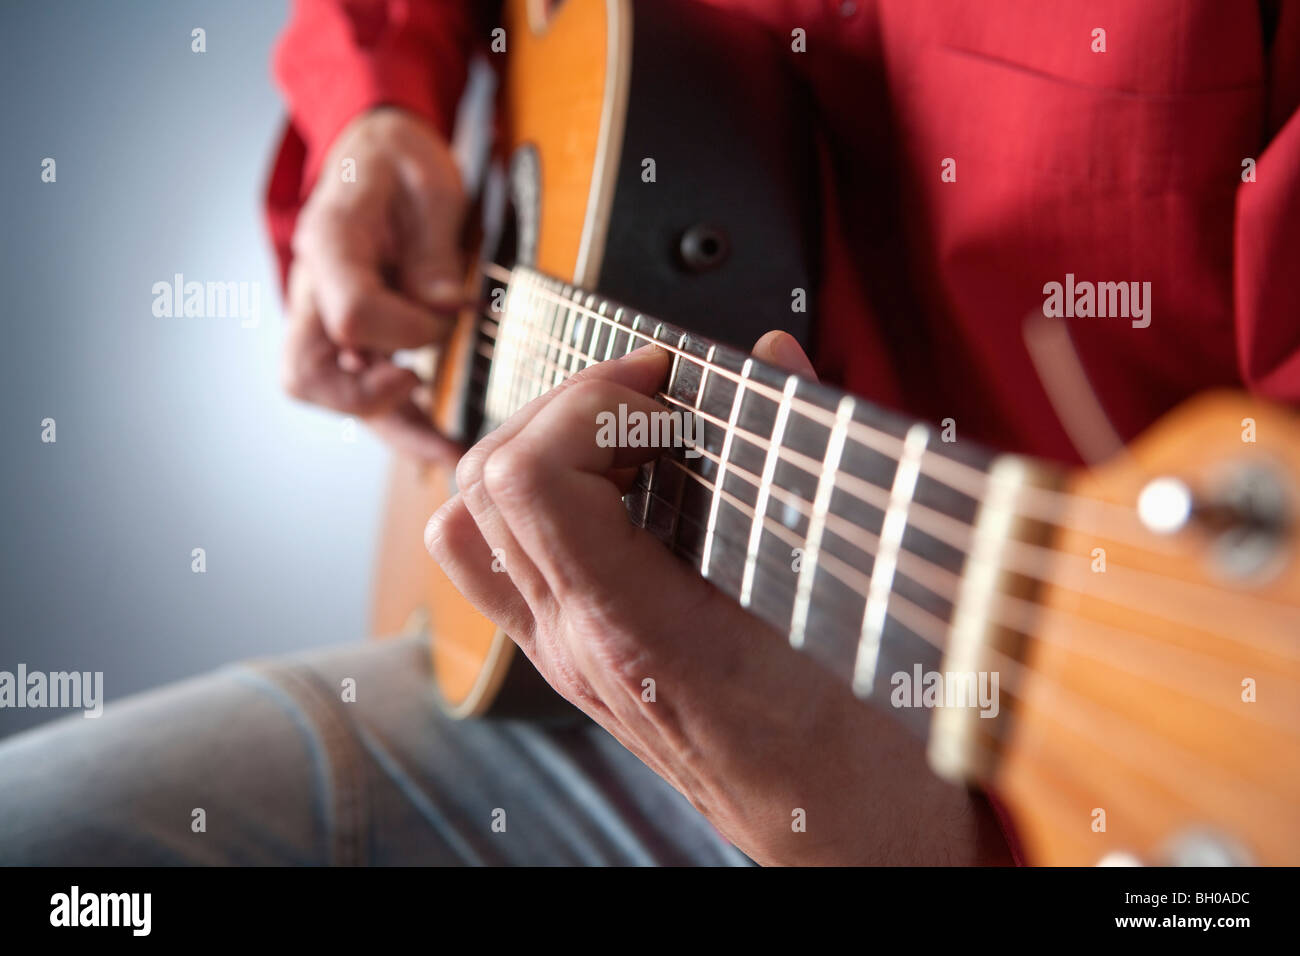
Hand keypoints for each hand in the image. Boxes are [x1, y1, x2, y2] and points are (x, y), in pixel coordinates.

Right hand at [282, 108, 465, 462]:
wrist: (376, 154)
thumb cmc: (400, 162)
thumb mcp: (427, 181)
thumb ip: (433, 247)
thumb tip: (447, 306)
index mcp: (328, 242)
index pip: (350, 314)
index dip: (406, 328)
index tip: (449, 312)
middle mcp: (314, 291)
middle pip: (307, 375)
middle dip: (366, 398)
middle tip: (421, 387)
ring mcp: (326, 322)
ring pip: (333, 399)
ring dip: (392, 427)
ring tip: (452, 453)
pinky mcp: (350, 342)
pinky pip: (365, 397)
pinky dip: (404, 423)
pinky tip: (446, 447)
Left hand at [424, 331, 1011, 864]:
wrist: (842, 840)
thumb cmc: (858, 750)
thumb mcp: (850, 597)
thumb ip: (803, 465)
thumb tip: (774, 355)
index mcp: (641, 632)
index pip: (533, 481)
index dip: (591, 400)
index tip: (669, 383)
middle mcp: (579, 645)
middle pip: (489, 481)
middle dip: (570, 405)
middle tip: (658, 395)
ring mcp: (565, 656)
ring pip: (472, 521)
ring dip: (537, 445)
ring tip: (624, 432)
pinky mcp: (573, 660)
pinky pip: (496, 562)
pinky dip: (526, 498)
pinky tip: (609, 488)